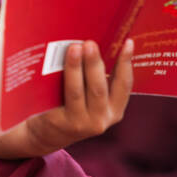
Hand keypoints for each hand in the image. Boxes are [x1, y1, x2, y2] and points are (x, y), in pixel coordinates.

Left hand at [23, 38, 132, 154]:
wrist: (48, 134)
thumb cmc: (73, 105)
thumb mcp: (92, 98)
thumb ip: (97, 78)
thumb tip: (95, 43)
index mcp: (115, 110)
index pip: (124, 85)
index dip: (126, 63)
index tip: (127, 42)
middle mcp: (100, 120)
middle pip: (99, 88)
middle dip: (94, 64)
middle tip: (90, 43)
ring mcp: (80, 123)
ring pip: (77, 92)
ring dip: (75, 68)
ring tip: (74, 48)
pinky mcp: (59, 122)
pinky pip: (58, 98)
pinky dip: (57, 79)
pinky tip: (52, 64)